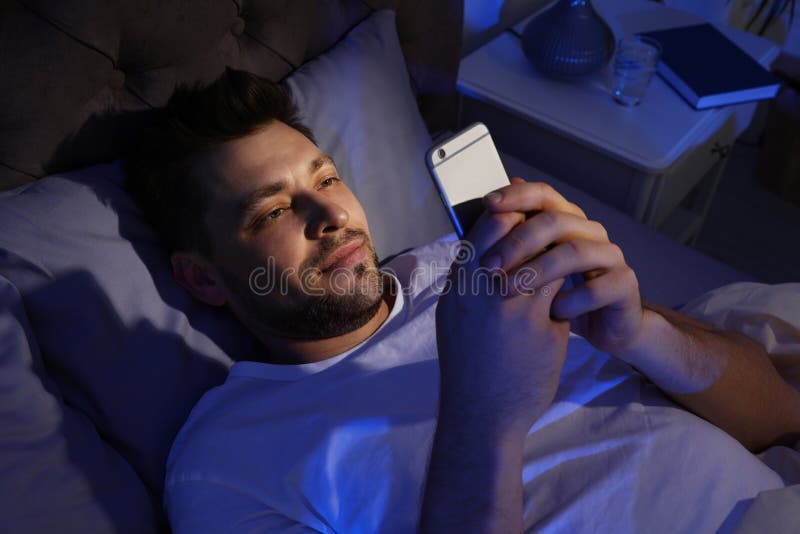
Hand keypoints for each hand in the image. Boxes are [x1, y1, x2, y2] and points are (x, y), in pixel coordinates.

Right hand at [435, 205, 569, 437]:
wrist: (480, 414)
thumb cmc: (465, 363)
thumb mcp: (453, 315)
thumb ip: (468, 280)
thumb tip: (482, 246)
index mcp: (460, 287)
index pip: (487, 228)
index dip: (508, 213)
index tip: (521, 212)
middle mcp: (486, 295)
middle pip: (521, 236)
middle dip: (539, 227)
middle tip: (550, 227)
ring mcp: (518, 313)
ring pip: (549, 261)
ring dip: (559, 256)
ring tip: (562, 259)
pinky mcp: (546, 333)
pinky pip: (563, 297)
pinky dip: (567, 292)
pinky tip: (568, 297)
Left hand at [481, 179, 644, 357]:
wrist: (603, 327)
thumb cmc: (560, 294)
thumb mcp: (530, 267)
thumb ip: (512, 240)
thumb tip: (487, 208)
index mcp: (566, 221)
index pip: (543, 195)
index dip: (517, 195)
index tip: (488, 204)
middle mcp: (590, 232)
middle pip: (555, 221)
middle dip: (518, 241)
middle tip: (489, 266)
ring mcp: (610, 256)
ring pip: (575, 251)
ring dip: (538, 271)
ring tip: (510, 290)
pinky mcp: (624, 285)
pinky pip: (597, 289)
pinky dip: (570, 302)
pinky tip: (552, 313)